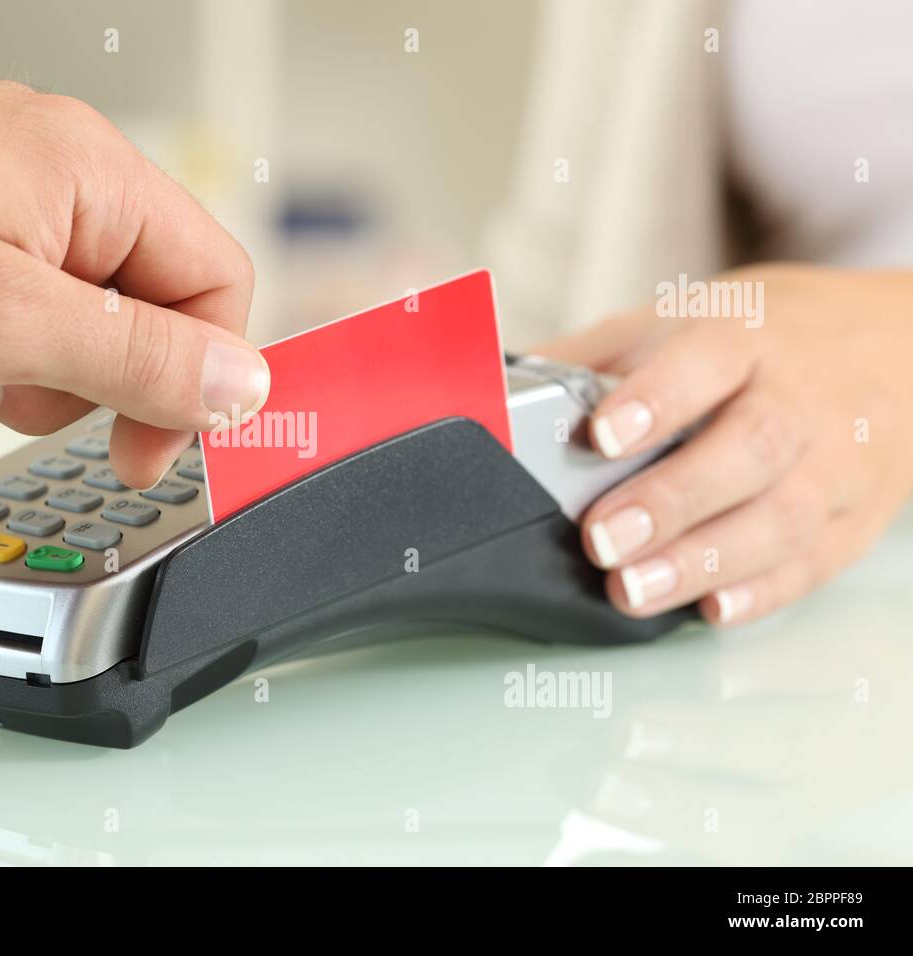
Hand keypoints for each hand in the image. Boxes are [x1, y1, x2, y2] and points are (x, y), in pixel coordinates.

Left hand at [0, 83, 268, 487]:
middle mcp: (49, 173)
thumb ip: (139, 358)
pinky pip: (13, 321)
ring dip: (24, 376)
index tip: (150, 446)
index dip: (198, 378)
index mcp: (84, 167)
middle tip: (16, 395)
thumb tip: (241, 382)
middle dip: (87, 378)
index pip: (212, 279)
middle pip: (144, 307)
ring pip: (75, 326)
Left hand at [538, 264, 912, 624]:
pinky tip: (708, 610)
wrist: (882, 348)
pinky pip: (811, 564)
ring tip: (631, 591)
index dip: (655, 399)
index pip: (704, 361)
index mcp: (743, 337)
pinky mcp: (851, 519)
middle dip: (671, 500)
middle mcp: (797, 398)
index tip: (600, 435)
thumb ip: (586, 360)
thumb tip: (491, 396)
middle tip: (601, 539)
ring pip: (780, 518)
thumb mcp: (670, 323)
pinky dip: (759, 594)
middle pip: (748, 449)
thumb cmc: (750, 343)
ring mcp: (834, 463)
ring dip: (702, 562)